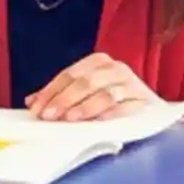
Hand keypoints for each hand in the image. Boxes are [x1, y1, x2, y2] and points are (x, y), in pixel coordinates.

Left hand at [25, 53, 156, 121]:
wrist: (152, 109)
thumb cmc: (114, 98)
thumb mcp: (87, 92)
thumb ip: (62, 94)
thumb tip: (32, 101)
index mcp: (97, 61)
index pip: (69, 74)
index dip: (51, 91)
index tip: (37, 108)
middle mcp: (114, 68)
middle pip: (84, 82)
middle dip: (64, 99)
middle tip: (49, 115)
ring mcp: (130, 83)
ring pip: (104, 94)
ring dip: (85, 107)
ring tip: (70, 119)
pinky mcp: (143, 100)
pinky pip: (124, 106)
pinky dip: (110, 114)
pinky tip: (97, 122)